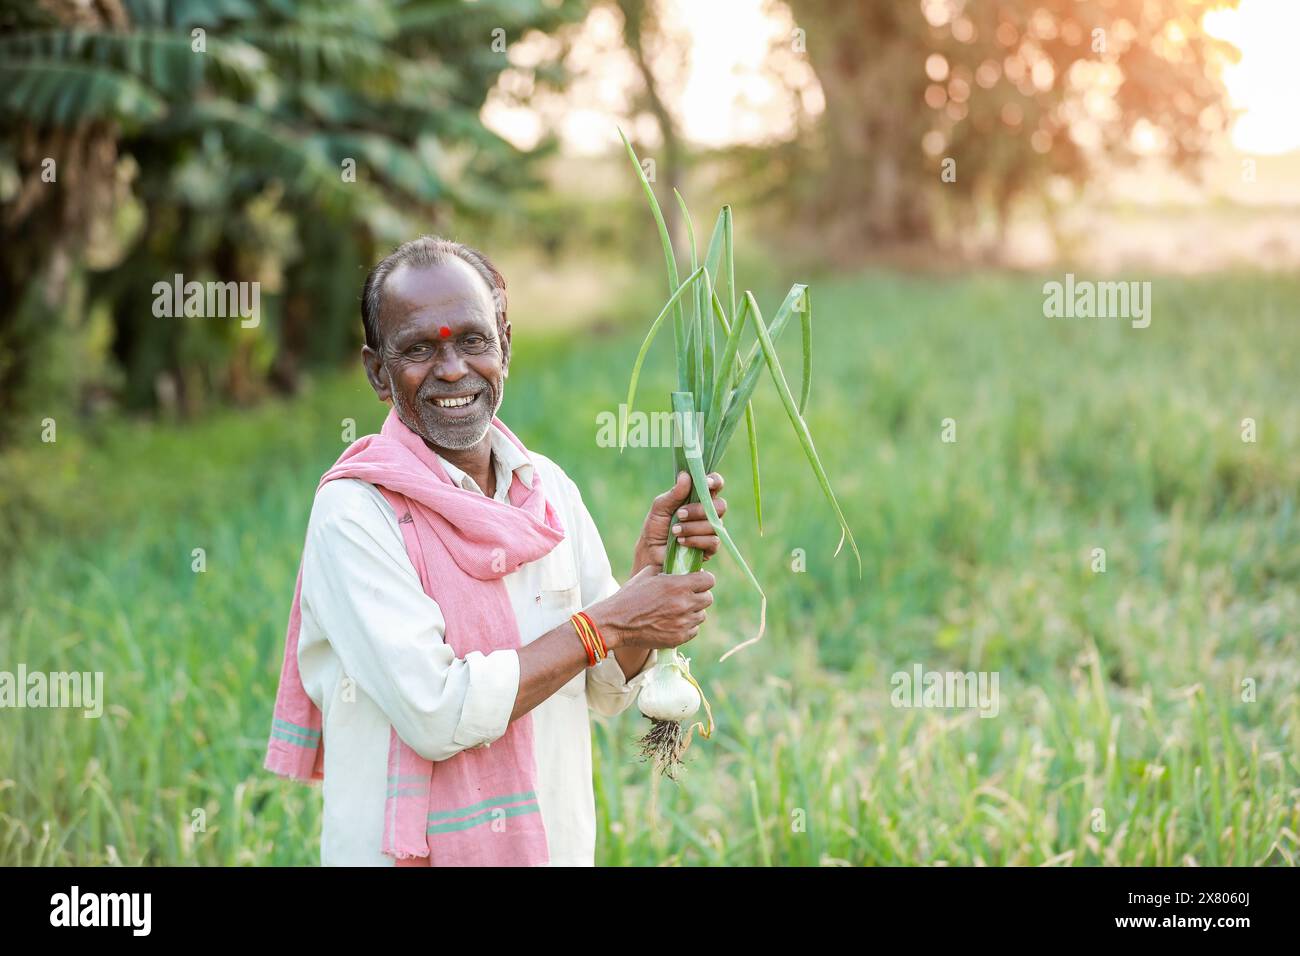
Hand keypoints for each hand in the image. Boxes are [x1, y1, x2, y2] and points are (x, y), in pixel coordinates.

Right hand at [586, 565, 715, 649]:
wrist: (616, 622)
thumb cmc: (630, 596)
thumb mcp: (648, 574)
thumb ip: (669, 570)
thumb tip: (683, 569)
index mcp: (678, 585)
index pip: (709, 580)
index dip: (704, 579)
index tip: (698, 580)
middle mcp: (684, 604)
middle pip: (708, 598)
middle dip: (700, 595)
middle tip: (688, 595)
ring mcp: (683, 623)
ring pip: (702, 615)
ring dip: (694, 611)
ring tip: (679, 610)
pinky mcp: (679, 638)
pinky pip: (693, 630)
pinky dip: (687, 626)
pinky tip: (674, 622)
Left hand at [632, 470, 726, 574]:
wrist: (651, 552)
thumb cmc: (656, 527)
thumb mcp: (660, 507)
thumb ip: (673, 493)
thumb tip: (685, 475)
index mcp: (698, 497)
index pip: (715, 484)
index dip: (715, 481)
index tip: (706, 483)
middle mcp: (708, 512)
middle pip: (720, 506)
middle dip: (699, 510)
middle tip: (679, 514)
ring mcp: (711, 530)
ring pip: (714, 524)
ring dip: (692, 527)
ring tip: (674, 531)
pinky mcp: (711, 547)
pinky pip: (713, 541)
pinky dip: (695, 540)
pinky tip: (681, 542)